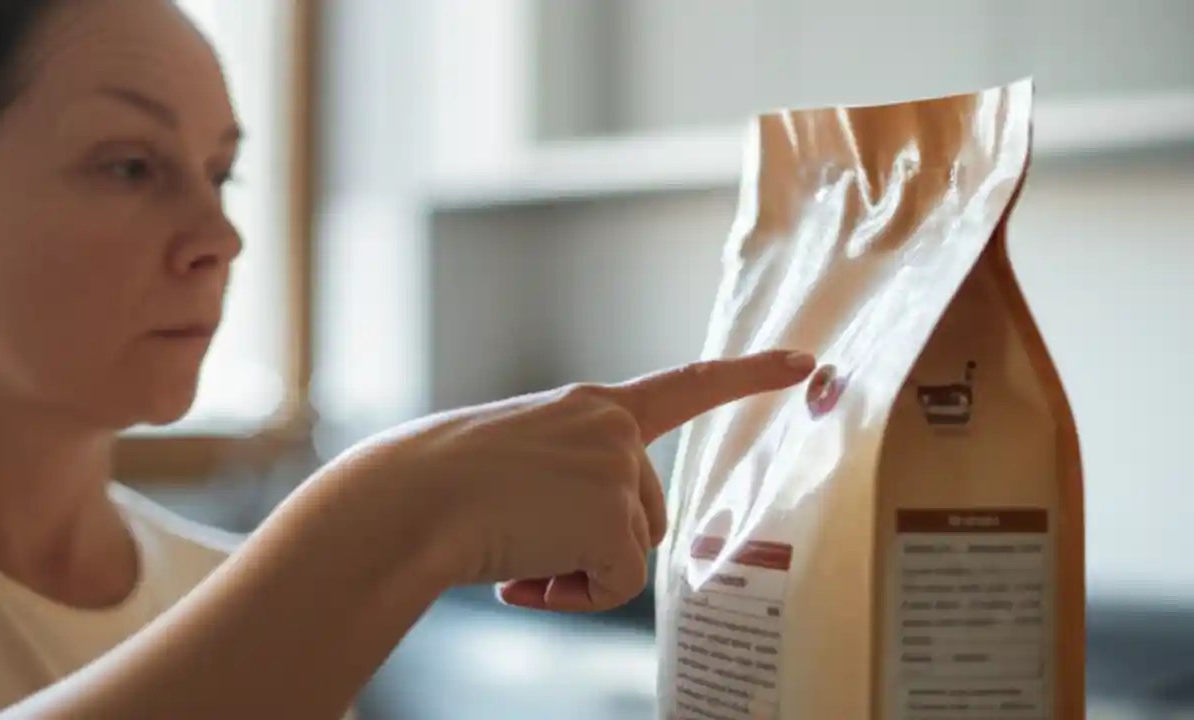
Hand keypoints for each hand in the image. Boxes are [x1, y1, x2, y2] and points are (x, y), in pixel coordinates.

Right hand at [349, 350, 814, 612]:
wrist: (404, 501)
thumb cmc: (439, 481)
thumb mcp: (514, 454)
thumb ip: (567, 470)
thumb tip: (592, 536)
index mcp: (589, 405)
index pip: (685, 385)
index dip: (748, 375)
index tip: (804, 361)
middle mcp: (612, 427)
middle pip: (647, 513)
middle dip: (597, 544)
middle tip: (526, 549)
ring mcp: (615, 467)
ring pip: (631, 551)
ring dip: (578, 571)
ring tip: (515, 557)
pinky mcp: (611, 514)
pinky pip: (617, 584)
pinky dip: (574, 596)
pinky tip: (522, 578)